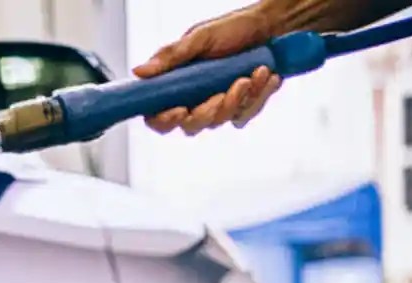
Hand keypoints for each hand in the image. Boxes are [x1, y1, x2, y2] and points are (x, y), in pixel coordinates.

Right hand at [133, 6, 284, 135]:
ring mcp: (219, 105)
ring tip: (249, 75)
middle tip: (221, 93)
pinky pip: (245, 115)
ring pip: (220, 121)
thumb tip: (139, 72)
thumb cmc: (235, 28)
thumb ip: (170, 57)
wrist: (273, 26)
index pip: (157, 115)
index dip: (163, 120)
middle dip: (207, 113)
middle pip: (189, 126)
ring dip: (236, 99)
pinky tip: (261, 76)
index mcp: (176, 83)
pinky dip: (257, 96)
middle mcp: (194, 98)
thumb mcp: (199, 38)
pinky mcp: (242, 106)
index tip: (179, 111)